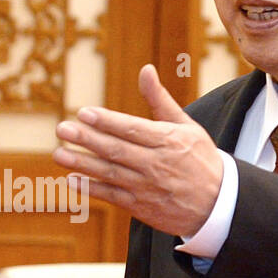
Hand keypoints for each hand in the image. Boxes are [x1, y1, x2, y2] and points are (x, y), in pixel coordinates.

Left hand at [52, 64, 222, 236]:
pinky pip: (113, 196)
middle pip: (116, 150)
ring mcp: (147, 187)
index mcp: (167, 140)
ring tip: (59, 154)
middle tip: (62, 129)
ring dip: (82, 164)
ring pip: (110, 173)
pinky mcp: (141, 207)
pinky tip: (72, 180)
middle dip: (87, 139)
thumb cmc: (199, 158)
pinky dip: (92, 189)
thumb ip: (160, 100)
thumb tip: (145, 70)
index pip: (132, 129)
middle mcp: (155, 164)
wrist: (217, 204)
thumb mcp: (186, 126)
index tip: (83, 112)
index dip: (106, 121)